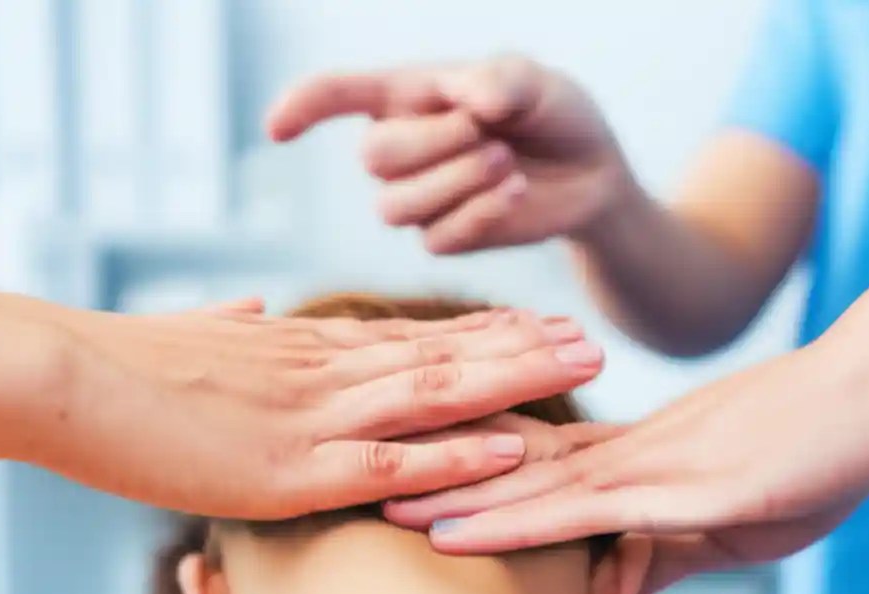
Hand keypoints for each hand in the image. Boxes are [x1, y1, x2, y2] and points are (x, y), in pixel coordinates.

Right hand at [25, 298, 604, 518]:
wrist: (64, 375)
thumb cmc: (119, 362)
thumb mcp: (191, 334)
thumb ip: (233, 323)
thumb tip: (253, 309)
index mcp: (303, 349)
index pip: (409, 335)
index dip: (476, 331)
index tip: (526, 321)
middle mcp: (325, 373)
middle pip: (445, 354)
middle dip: (522, 347)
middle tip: (589, 337)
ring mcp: (316, 417)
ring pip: (439, 392)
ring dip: (516, 381)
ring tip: (582, 366)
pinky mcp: (292, 468)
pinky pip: (394, 462)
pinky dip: (457, 457)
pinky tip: (511, 448)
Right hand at [266, 55, 630, 252]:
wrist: (591, 171)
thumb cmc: (554, 114)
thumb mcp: (536, 82)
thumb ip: (501, 80)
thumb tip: (470, 99)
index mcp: (407, 95)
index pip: (337, 95)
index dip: (303, 107)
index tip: (277, 128)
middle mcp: (402, 146)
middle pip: (374, 157)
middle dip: (436, 144)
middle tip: (491, 133)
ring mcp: (418, 197)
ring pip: (395, 207)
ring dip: (458, 181)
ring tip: (506, 161)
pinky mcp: (444, 237)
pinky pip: (435, 238)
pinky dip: (479, 214)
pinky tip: (515, 193)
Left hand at [390, 331, 868, 591]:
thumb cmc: (814, 445)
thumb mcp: (729, 516)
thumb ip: (664, 548)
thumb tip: (615, 587)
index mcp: (637, 452)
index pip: (539, 461)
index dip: (471, 466)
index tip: (410, 468)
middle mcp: (630, 450)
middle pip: (515, 462)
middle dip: (439, 474)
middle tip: (362, 479)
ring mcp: (654, 463)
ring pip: (532, 485)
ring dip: (455, 499)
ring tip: (384, 511)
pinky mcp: (687, 486)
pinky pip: (584, 511)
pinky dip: (517, 524)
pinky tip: (463, 533)